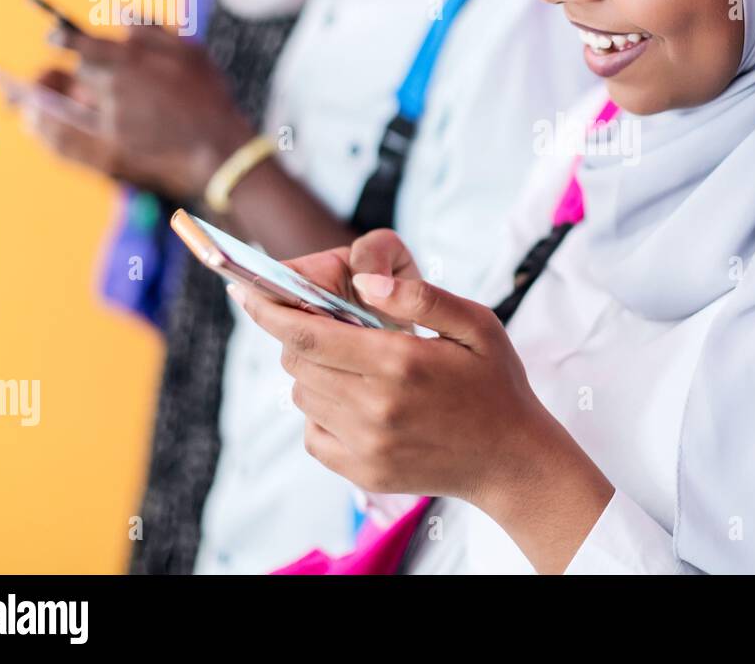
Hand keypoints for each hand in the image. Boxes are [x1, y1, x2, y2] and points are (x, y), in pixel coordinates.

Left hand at [25, 24, 254, 199]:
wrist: (214, 143)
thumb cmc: (207, 94)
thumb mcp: (189, 51)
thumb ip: (151, 29)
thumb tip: (121, 13)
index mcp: (131, 58)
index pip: (84, 44)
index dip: (65, 39)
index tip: (52, 39)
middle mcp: (115, 84)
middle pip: (84, 70)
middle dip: (93, 68)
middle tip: (117, 73)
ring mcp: (112, 112)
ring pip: (90, 96)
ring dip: (101, 92)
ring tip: (135, 98)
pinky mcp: (114, 136)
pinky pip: (100, 119)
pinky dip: (111, 114)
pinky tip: (140, 118)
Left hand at [230, 230, 614, 572]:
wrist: (511, 460)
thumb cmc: (495, 383)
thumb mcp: (477, 325)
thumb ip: (420, 297)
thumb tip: (364, 282)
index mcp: (401, 362)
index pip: (309, 332)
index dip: (269, 309)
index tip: (243, 290)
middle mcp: (376, 406)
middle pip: (298, 360)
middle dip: (302, 334)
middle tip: (335, 327)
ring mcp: (366, 444)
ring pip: (302, 394)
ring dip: (315, 372)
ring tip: (360, 368)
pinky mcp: (362, 471)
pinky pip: (312, 432)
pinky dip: (322, 412)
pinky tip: (360, 403)